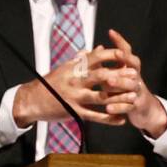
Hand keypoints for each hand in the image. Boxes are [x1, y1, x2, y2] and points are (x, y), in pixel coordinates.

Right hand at [13, 43, 139, 127]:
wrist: (32, 100)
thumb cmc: (51, 81)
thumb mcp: (66, 67)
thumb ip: (85, 58)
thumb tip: (100, 48)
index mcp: (74, 68)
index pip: (95, 58)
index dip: (111, 55)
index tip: (124, 54)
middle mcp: (75, 81)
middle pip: (101, 76)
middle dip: (119, 75)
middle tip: (134, 75)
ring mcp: (75, 97)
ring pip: (101, 97)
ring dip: (119, 97)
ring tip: (133, 97)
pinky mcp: (74, 112)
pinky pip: (95, 116)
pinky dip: (109, 118)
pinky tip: (121, 119)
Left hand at [107, 28, 166, 138]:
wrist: (143, 108)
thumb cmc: (124, 88)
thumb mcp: (116, 74)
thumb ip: (106, 64)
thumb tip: (94, 49)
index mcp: (131, 68)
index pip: (127, 51)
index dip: (120, 42)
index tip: (110, 32)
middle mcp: (136, 77)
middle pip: (133, 66)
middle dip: (123, 60)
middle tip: (114, 53)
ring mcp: (138, 91)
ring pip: (131, 85)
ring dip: (120, 83)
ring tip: (107, 82)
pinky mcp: (137, 106)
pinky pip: (128, 106)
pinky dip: (118, 107)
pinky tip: (108, 109)